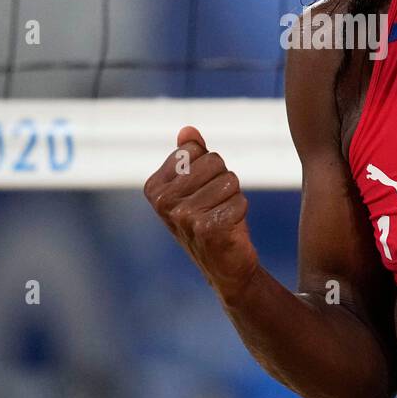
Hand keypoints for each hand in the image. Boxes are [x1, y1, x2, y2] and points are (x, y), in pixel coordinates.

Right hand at [144, 126, 259, 301]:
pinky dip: (241, 212)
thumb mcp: (198, 186)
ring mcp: (182, 217)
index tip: (202, 192)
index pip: (194, 150)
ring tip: (222, 217)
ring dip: (233, 197)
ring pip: (229, 180)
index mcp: (155, 187)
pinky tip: (230, 229)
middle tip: (216, 206)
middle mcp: (163, 202)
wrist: (225, 267)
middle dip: (224, 181)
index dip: (209, 167)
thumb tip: (188, 131)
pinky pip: (239, 201)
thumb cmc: (212, 220)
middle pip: (214, 161)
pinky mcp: (205, 229)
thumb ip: (191, 156)